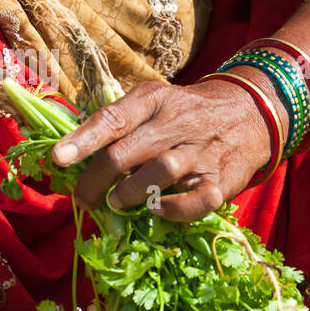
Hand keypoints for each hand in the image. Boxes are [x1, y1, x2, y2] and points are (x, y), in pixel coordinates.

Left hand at [51, 79, 280, 221]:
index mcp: (154, 100)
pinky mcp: (223, 179)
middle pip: (126, 151)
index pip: (113, 117)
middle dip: (96, 180)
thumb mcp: (155, 103)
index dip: (83, 139)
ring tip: (116, 203)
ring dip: (130, 193)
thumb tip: (75, 157)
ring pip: (160, 172)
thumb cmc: (186, 114)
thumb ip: (121, 124)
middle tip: (83, 199)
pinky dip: (174, 210)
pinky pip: (197, 201)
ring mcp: (201, 151)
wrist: (251, 112)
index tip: (59, 158)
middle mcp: (177, 122)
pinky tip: (157, 210)